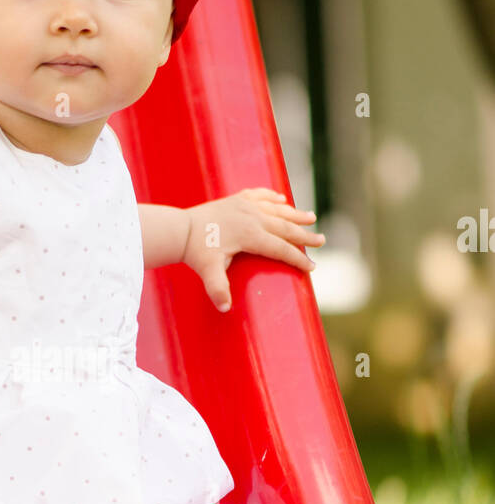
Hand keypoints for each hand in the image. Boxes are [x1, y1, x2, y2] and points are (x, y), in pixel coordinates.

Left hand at [182, 188, 325, 311]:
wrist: (180, 228)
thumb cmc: (196, 251)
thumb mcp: (208, 271)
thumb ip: (218, 288)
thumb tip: (224, 308)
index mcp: (250, 234)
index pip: (281, 248)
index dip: (297, 258)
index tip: (312, 267)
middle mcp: (252, 216)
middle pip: (285, 227)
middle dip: (305, 235)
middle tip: (321, 241)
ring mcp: (245, 205)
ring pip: (276, 209)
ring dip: (294, 214)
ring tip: (311, 217)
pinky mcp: (235, 199)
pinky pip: (259, 195)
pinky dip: (272, 197)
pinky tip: (281, 199)